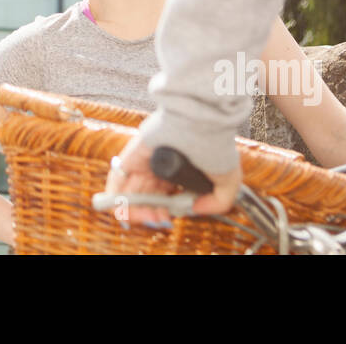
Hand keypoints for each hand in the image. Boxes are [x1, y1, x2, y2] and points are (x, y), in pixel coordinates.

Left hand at [102, 137, 243, 227]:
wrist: (201, 124)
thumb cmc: (216, 145)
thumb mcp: (228, 182)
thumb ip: (217, 202)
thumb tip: (195, 209)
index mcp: (179, 171)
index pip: (166, 196)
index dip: (167, 211)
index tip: (170, 219)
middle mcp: (160, 167)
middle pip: (148, 197)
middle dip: (152, 214)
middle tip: (159, 220)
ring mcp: (144, 162)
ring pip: (132, 193)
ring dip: (136, 212)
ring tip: (148, 219)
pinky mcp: (131, 156)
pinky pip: (118, 180)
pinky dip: (117, 198)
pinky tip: (125, 210)